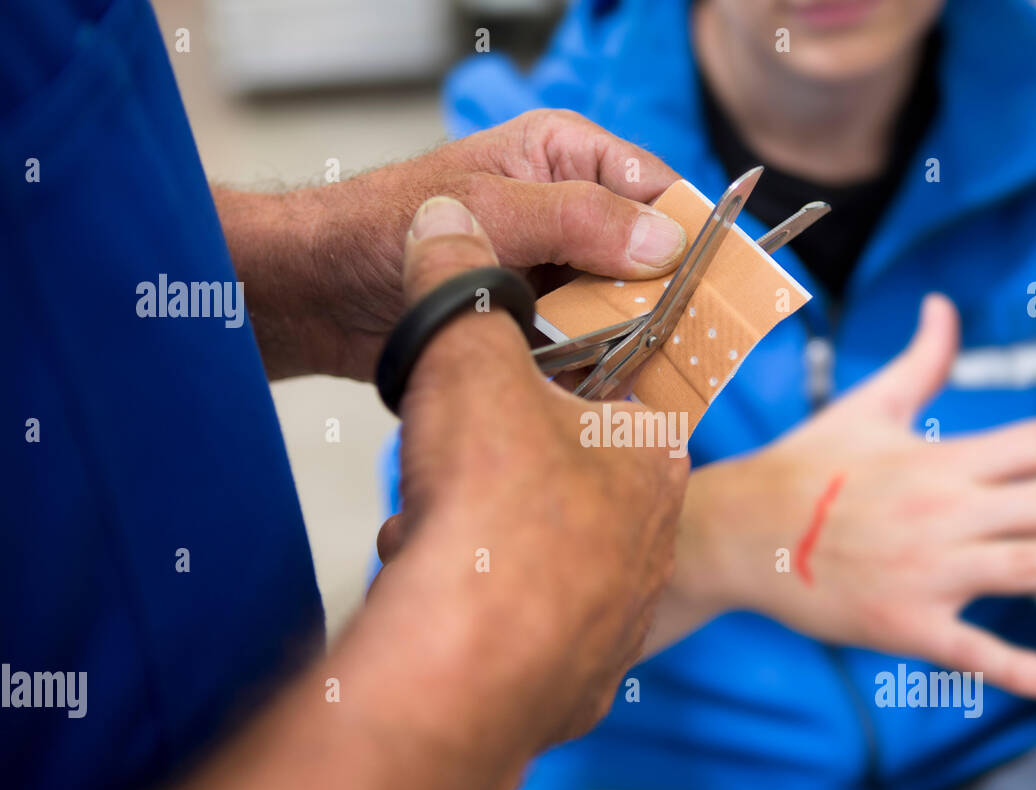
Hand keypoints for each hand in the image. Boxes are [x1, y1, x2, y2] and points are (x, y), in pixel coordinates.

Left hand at [217, 109, 687, 379]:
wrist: (316, 293)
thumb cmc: (379, 227)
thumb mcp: (490, 212)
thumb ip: (579, 221)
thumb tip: (663, 241)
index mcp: (566, 156)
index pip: (657, 188)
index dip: (691, 235)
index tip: (719, 284)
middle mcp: (568, 211)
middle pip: (649, 254)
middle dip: (664, 297)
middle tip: (687, 342)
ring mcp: (553, 270)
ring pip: (622, 306)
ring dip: (630, 339)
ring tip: (645, 372)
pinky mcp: (535, 321)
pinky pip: (586, 343)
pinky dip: (596, 366)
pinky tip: (602, 388)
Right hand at [369, 196, 689, 747]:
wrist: (467, 660)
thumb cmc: (493, 508)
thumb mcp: (471, 354)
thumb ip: (460, 280)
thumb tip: (447, 222)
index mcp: (652, 455)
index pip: (612, 392)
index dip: (540, 381)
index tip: (492, 390)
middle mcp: (652, 539)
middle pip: (560, 475)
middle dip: (489, 466)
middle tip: (449, 468)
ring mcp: (618, 616)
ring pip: (531, 551)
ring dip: (471, 533)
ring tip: (433, 531)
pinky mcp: (576, 677)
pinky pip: (517, 621)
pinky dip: (473, 600)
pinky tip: (438, 589)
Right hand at [668, 294, 1035, 698]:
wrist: (736, 531)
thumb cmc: (805, 466)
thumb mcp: (865, 407)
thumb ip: (920, 363)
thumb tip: (945, 305)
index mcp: (940, 459)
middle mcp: (942, 511)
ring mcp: (924, 571)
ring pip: (1028, 567)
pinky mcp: (901, 624)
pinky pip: (968, 649)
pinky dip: (1017, 667)